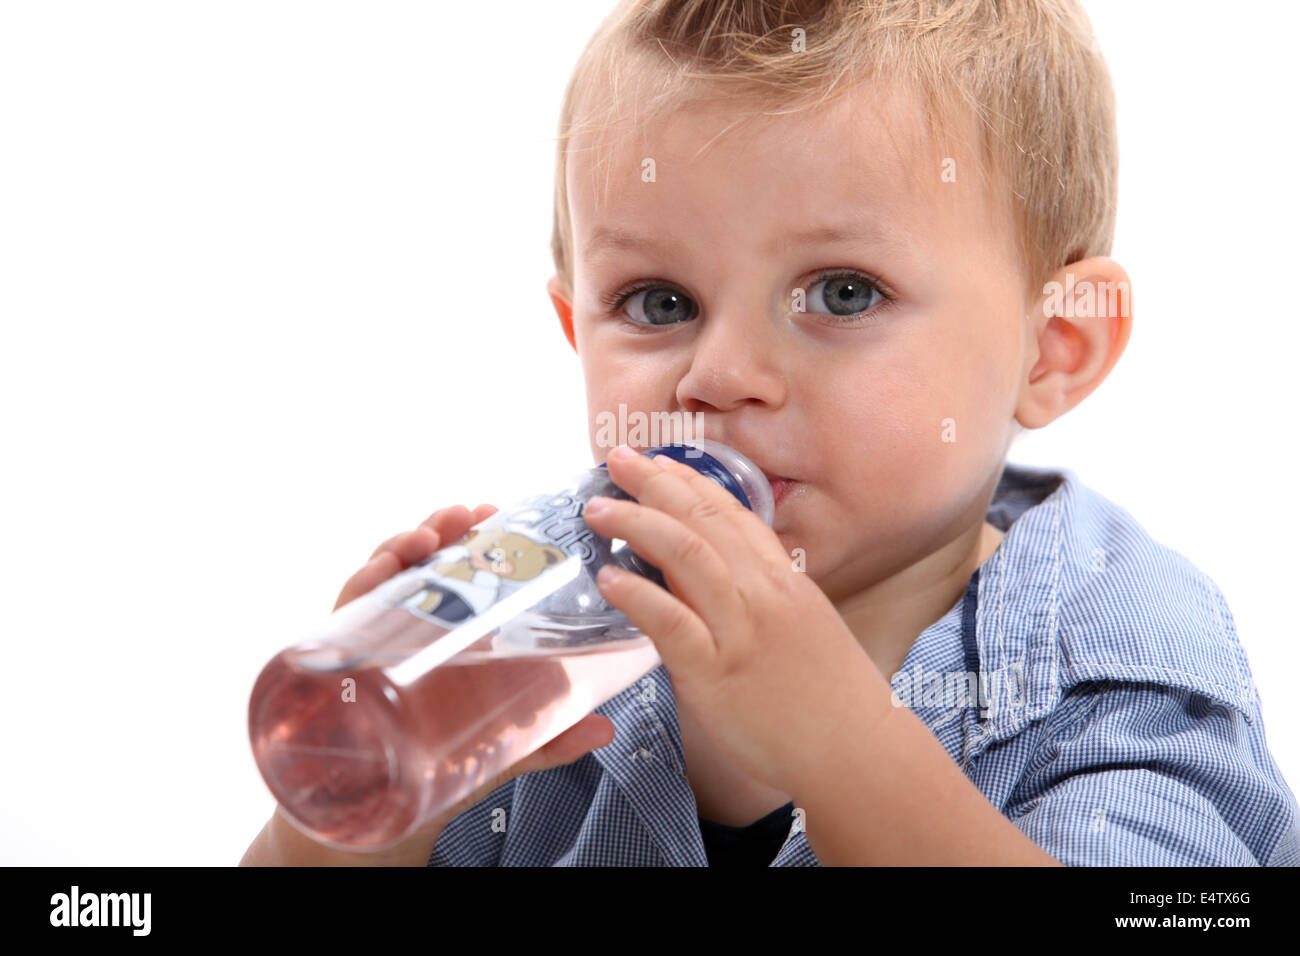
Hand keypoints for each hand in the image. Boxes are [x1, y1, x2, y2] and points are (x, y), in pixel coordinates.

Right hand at [249, 502, 616, 865]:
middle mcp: (408, 628)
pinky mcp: (339, 664)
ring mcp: (372, 642)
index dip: (471, 537)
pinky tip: (378, 574)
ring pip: (381, 579)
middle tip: (464, 515)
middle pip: (420, 565)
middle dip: (440, 530)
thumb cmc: (442, 766)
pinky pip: (343, 617)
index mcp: (448, 634)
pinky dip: (359, 589)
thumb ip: (551, 738)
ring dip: (400, 547)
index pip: (457, 573)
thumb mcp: (504, 749)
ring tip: (426, 536)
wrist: (381, 817)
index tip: (492, 513)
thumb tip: (604, 728)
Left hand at [581, 445, 888, 795]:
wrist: (861, 756)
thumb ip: (756, 601)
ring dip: (637, 523)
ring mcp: (741, 632)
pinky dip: (637, 594)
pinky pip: (671, 623)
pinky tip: (609, 578)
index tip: (659, 462)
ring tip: (600, 509)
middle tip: (618, 459)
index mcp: (785, 581)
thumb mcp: (803, 630)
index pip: (732, 513)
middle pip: (704, 519)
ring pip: (687, 555)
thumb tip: (700, 585)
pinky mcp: (717, 674)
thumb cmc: (831, 701)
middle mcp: (764, 595)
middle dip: (656, 483)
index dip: (690, 482)